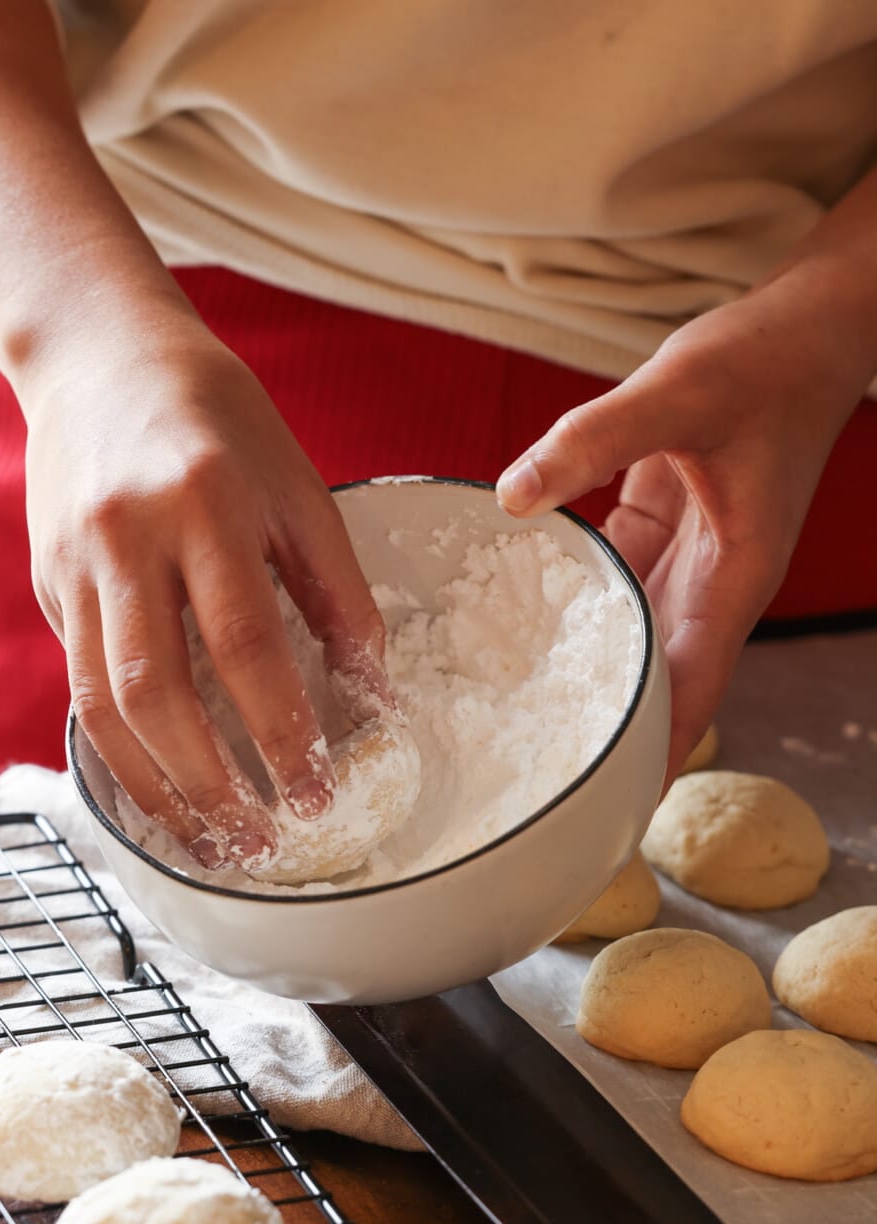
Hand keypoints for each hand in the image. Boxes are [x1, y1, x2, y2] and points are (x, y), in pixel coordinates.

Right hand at [21, 302, 389, 870]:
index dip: (282, 731)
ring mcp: (74, 568)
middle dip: (212, 784)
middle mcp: (128, 540)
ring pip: (103, 707)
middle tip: (260, 842)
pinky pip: (80, 688)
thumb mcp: (297, 483)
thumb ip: (337, 588)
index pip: (245, 643)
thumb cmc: (216, 419)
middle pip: (158, 693)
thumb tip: (374, 691)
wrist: (98, 358)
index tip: (318, 793)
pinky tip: (161, 789)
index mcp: (206, 504)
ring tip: (207, 839)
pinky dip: (120, 752)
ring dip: (158, 788)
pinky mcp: (47, 587)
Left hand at [496, 281, 865, 783]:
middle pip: (656, 681)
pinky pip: (606, 580)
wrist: (804, 323)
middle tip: (542, 788)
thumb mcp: (678, 392)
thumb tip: (512, 496)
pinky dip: (565, 600)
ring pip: (626, 636)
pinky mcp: (655, 529)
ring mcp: (683, 559)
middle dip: (610, 734)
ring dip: (583, 675)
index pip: (690, 687)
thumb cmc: (767, 359)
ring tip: (516, 728)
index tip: (614, 810)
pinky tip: (510, 622)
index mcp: (734, 577)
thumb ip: (592, 440)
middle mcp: (709, 583)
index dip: (655, 751)